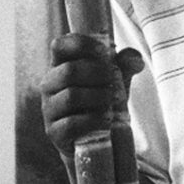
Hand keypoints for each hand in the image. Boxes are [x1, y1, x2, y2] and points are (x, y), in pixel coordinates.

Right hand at [40, 35, 144, 156]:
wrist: (97, 138)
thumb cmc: (102, 102)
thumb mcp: (115, 81)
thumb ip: (125, 66)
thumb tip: (134, 58)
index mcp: (60, 66)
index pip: (60, 46)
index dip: (82, 45)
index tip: (105, 52)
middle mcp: (50, 85)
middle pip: (69, 71)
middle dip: (99, 74)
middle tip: (115, 82)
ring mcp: (49, 109)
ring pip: (71, 96)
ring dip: (99, 97)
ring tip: (113, 102)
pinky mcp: (54, 132)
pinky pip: (72, 123)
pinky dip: (95, 120)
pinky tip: (107, 120)